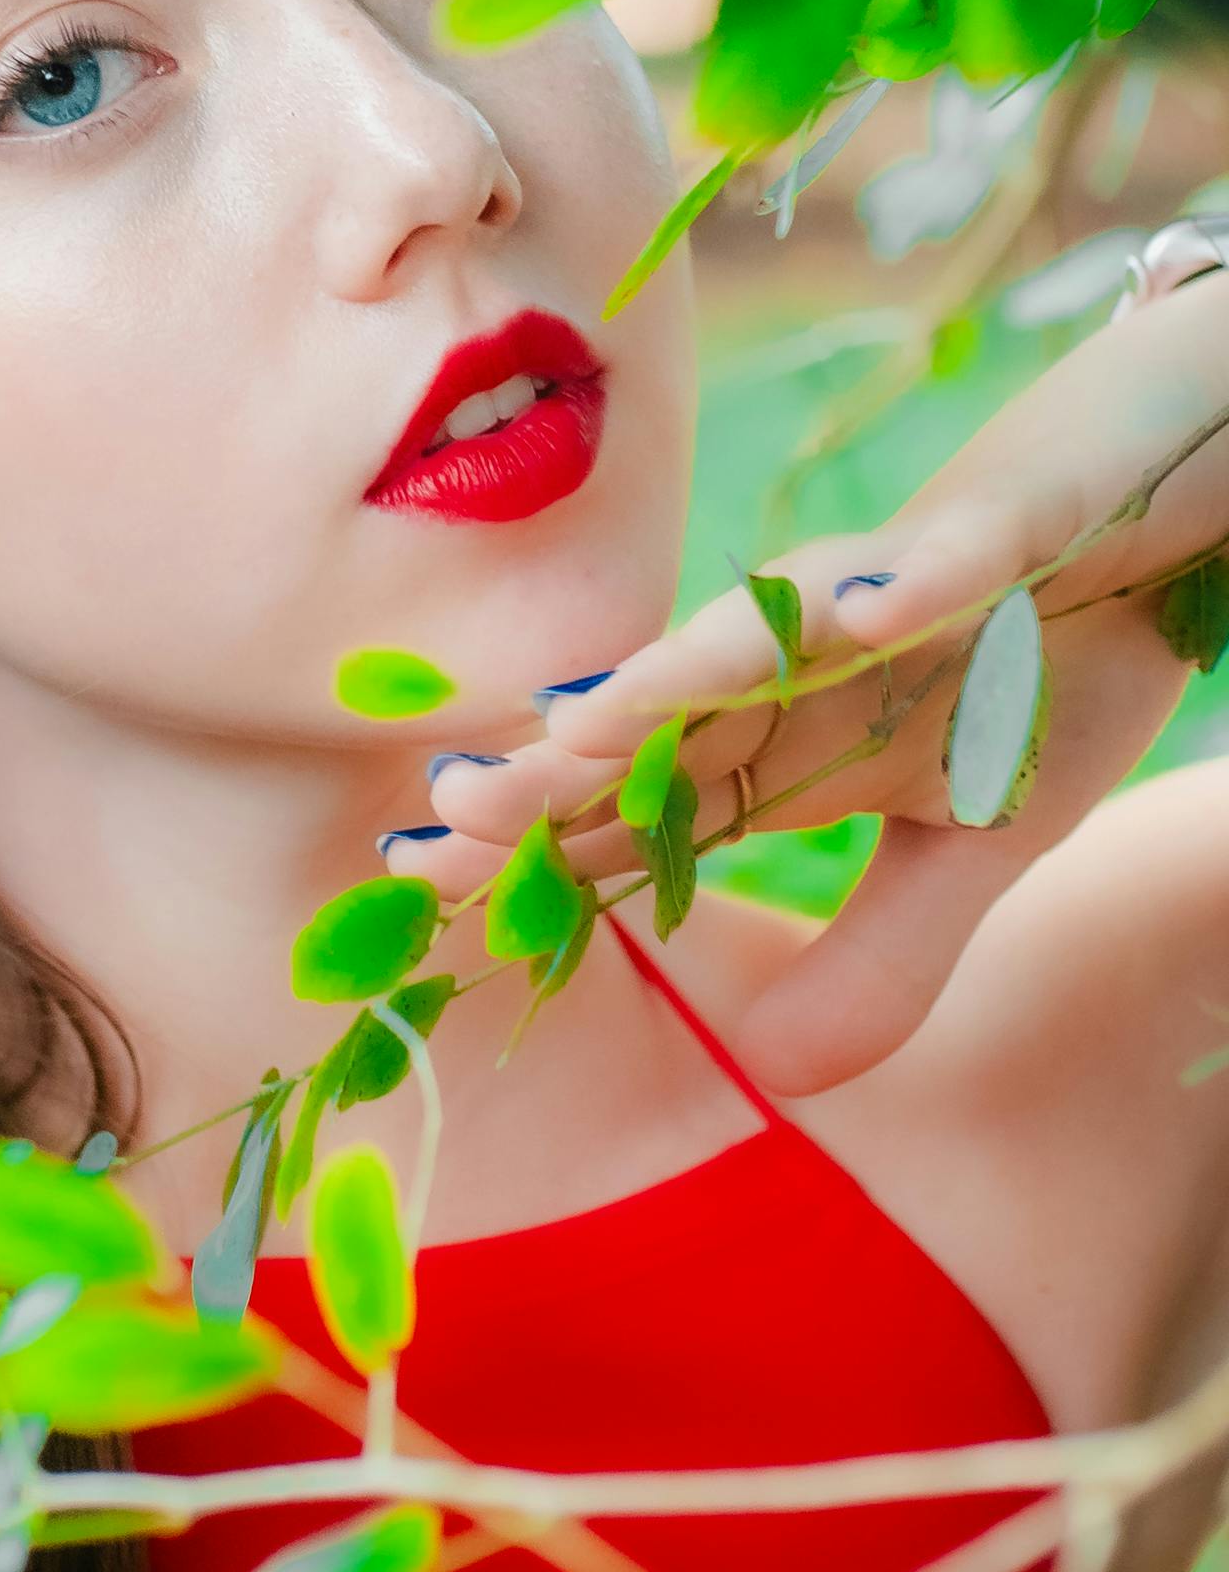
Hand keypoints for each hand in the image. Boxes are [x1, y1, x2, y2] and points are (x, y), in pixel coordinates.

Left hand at [408, 277, 1228, 1093]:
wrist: (1154, 499)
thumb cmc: (1049, 657)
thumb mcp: (980, 840)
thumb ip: (881, 950)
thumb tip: (772, 1073)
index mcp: (804, 744)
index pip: (649, 810)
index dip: (543, 856)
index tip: (416, 894)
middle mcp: (818, 663)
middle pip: (664, 723)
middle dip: (558, 772)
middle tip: (442, 818)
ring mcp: (899, 588)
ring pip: (777, 629)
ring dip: (682, 672)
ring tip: (585, 722)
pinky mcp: (1003, 528)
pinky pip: (959, 556)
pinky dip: (918, 579)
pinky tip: (874, 609)